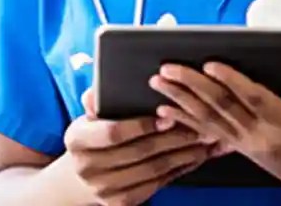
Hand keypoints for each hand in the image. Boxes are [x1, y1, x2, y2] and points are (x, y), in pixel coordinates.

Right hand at [61, 88, 221, 205]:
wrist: (83, 173)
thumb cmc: (95, 133)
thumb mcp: (90, 114)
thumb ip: (99, 99)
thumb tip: (103, 87)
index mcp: (77, 139)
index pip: (113, 132)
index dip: (142, 125)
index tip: (168, 115)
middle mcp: (86, 167)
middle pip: (138, 153)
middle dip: (172, 139)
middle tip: (198, 126)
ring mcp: (103, 189)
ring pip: (151, 171)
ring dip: (181, 155)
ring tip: (203, 140)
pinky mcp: (120, 203)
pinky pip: (156, 186)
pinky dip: (178, 171)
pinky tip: (194, 158)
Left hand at [150, 64, 280, 200]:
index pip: (254, 100)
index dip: (231, 81)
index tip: (210, 64)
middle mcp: (264, 136)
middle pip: (222, 107)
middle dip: (192, 87)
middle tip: (168, 68)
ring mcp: (250, 144)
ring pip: (210, 119)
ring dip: (182, 100)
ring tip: (159, 83)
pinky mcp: (243, 149)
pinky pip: (208, 134)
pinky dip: (186, 121)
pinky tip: (167, 111)